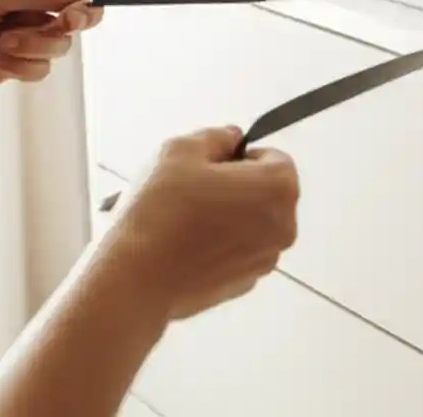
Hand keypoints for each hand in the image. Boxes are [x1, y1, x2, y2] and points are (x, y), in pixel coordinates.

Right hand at [110, 126, 299, 319]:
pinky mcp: (246, 284)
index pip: (275, 159)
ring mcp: (267, 260)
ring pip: (253, 224)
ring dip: (231, 217)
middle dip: (239, 187)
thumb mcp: (181, 150)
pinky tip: (187, 247)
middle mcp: (285, 226)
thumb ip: (216, 137)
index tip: (210, 167)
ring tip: (187, 220)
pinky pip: (239, 253)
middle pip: (268, 194)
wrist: (137, 280)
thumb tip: (233, 138)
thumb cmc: (161, 208)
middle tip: (195, 191)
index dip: (242, 157)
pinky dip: (222, 246)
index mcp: (279, 189)